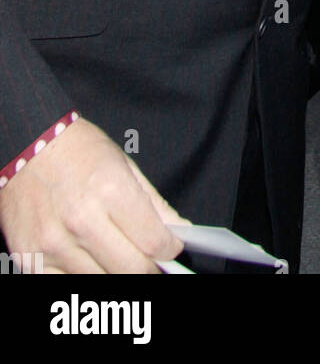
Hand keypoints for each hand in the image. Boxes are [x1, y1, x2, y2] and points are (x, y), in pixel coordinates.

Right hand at [0, 118, 187, 272]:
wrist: (28, 146)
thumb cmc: (78, 151)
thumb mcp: (123, 164)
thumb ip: (153, 203)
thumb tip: (179, 231)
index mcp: (110, 190)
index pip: (153, 242)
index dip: (168, 249)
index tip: (170, 248)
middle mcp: (81, 220)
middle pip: (131, 269)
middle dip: (148, 267)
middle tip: (150, 259)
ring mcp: (54, 243)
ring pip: (101, 282)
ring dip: (115, 271)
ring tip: (116, 253)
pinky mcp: (31, 258)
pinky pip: (66, 285)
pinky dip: (82, 276)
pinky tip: (87, 258)